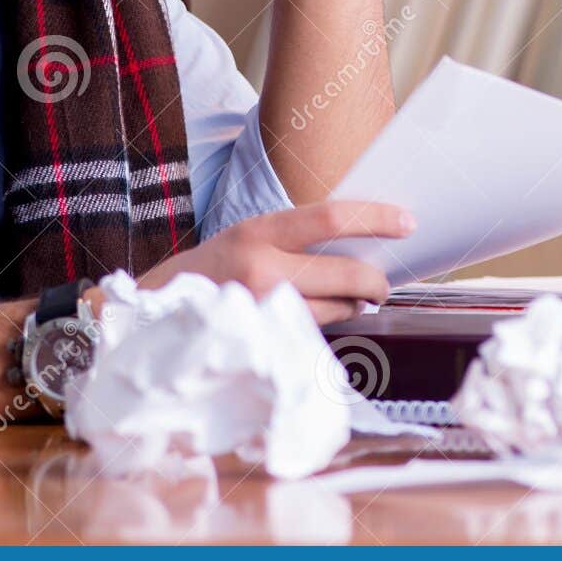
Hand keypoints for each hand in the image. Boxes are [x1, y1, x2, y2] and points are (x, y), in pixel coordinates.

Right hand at [139, 199, 412, 323]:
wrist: (154, 311)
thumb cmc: (210, 270)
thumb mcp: (246, 238)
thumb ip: (293, 239)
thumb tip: (358, 245)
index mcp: (258, 231)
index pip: (330, 217)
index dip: (375, 218)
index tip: (407, 222)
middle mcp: (262, 268)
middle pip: (346, 273)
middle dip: (375, 281)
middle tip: (383, 283)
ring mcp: (264, 310)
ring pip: (336, 310)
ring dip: (352, 307)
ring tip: (349, 301)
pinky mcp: (266, 343)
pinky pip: (315, 334)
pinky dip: (326, 327)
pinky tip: (317, 319)